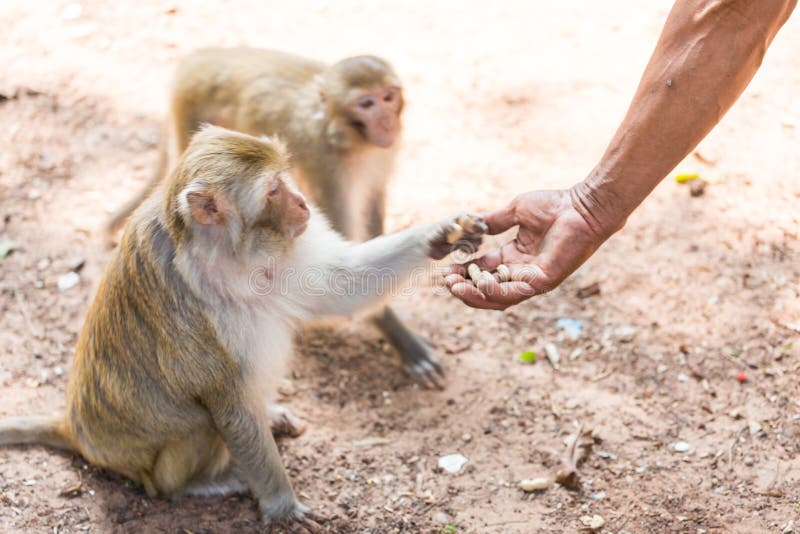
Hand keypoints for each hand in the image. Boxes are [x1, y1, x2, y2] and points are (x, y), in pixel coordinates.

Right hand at [445, 188, 612, 309]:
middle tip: (446, 284)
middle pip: (487, 289)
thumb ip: (495, 221)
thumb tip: (475, 224)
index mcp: (514, 257)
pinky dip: (495, 291)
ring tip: (455, 288)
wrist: (582, 206)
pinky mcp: (543, 282)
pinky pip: (515, 293)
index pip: (482, 271)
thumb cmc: (555, 205)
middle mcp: (522, 272)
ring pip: (498, 297)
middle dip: (465, 289)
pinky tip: (479, 284)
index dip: (463, 273)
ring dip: (475, 295)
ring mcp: (533, 280)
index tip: (444, 271)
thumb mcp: (515, 211)